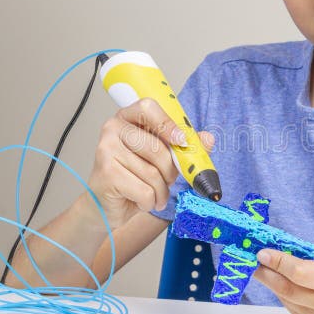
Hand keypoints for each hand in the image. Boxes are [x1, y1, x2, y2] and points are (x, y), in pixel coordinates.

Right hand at [85, 98, 214, 228]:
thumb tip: (208, 139)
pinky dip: (151, 202)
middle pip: (157, 148)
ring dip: (161, 191)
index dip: (168, 124)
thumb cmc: (135, 177)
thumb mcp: (164, 158)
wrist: (108, 205)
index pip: (148, 108)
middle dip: (170, 171)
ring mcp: (106, 150)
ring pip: (153, 173)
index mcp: (128, 117)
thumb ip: (185, 147)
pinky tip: (142, 201)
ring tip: (154, 194)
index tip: (182, 141)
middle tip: (167, 180)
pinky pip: (145, 191)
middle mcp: (113, 129)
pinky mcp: (106, 174)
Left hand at [254, 249, 313, 313]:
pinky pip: (296, 311)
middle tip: (254, 261)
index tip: (263, 252)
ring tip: (265, 269)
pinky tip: (285, 285)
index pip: (301, 273)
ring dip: (274, 284)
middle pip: (288, 289)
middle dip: (267, 274)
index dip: (278, 262)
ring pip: (289, 301)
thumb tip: (287, 249)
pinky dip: (287, 296)